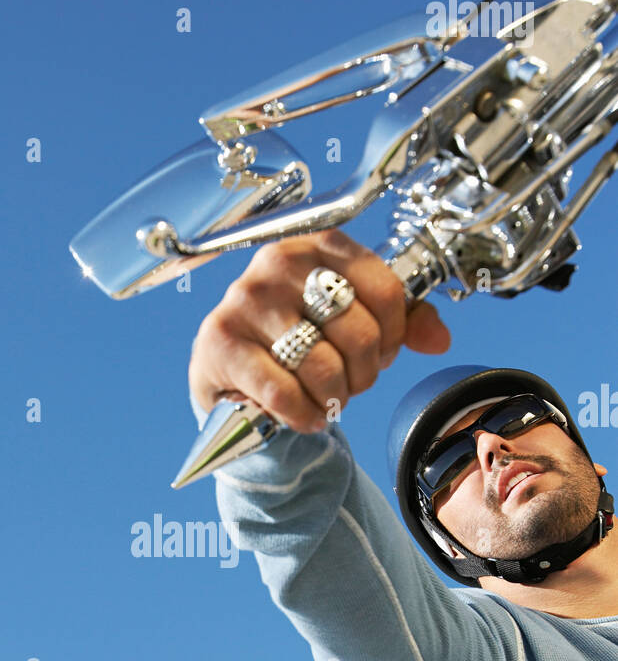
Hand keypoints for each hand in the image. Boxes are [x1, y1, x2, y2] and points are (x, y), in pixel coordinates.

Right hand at [188, 230, 451, 433]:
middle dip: (363, 374)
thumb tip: (438, 337)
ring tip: (324, 399)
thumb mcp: (352, 321)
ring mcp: (245, 300)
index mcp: (319, 246)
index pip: (386, 291)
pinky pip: (282, 391)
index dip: (394, 336)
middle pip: (358, 332)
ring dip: (333, 397)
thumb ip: (403, 322)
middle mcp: (279, 262)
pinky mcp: (221, 342)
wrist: (234, 377)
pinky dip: (302, 414)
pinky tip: (303, 414)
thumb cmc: (296, 342)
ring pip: (323, 366)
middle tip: (350, 384)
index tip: (380, 353)